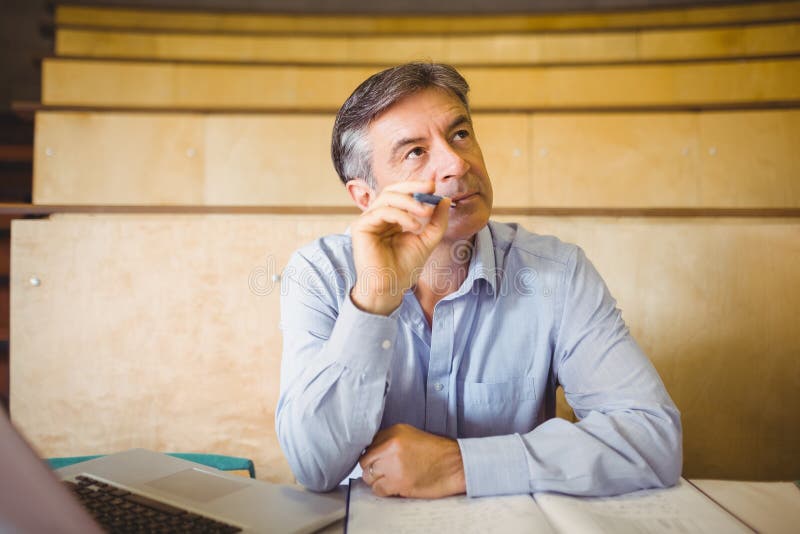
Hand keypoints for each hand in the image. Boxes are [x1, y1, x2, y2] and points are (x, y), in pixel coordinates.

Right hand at [350, 181, 450, 315]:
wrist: (390, 288)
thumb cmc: (404, 268)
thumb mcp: (427, 241)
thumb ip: (436, 222)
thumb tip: (445, 201)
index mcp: (391, 218)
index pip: (401, 195)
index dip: (416, 187)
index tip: (434, 187)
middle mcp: (378, 217)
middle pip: (392, 190)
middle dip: (412, 187)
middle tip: (431, 188)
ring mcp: (368, 221)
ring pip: (387, 198)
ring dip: (409, 202)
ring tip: (426, 213)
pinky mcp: (361, 227)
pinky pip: (381, 212)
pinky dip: (400, 215)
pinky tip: (414, 226)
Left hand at [359, 424, 465, 497]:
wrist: (455, 464)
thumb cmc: (437, 452)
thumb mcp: (412, 435)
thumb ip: (391, 441)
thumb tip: (374, 452)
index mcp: (395, 431)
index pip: (369, 445)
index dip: (374, 456)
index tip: (379, 461)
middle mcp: (391, 445)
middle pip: (366, 461)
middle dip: (372, 469)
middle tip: (384, 473)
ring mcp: (394, 464)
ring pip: (369, 477)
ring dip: (377, 481)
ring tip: (391, 480)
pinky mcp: (399, 482)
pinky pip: (378, 489)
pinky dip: (384, 490)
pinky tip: (395, 487)